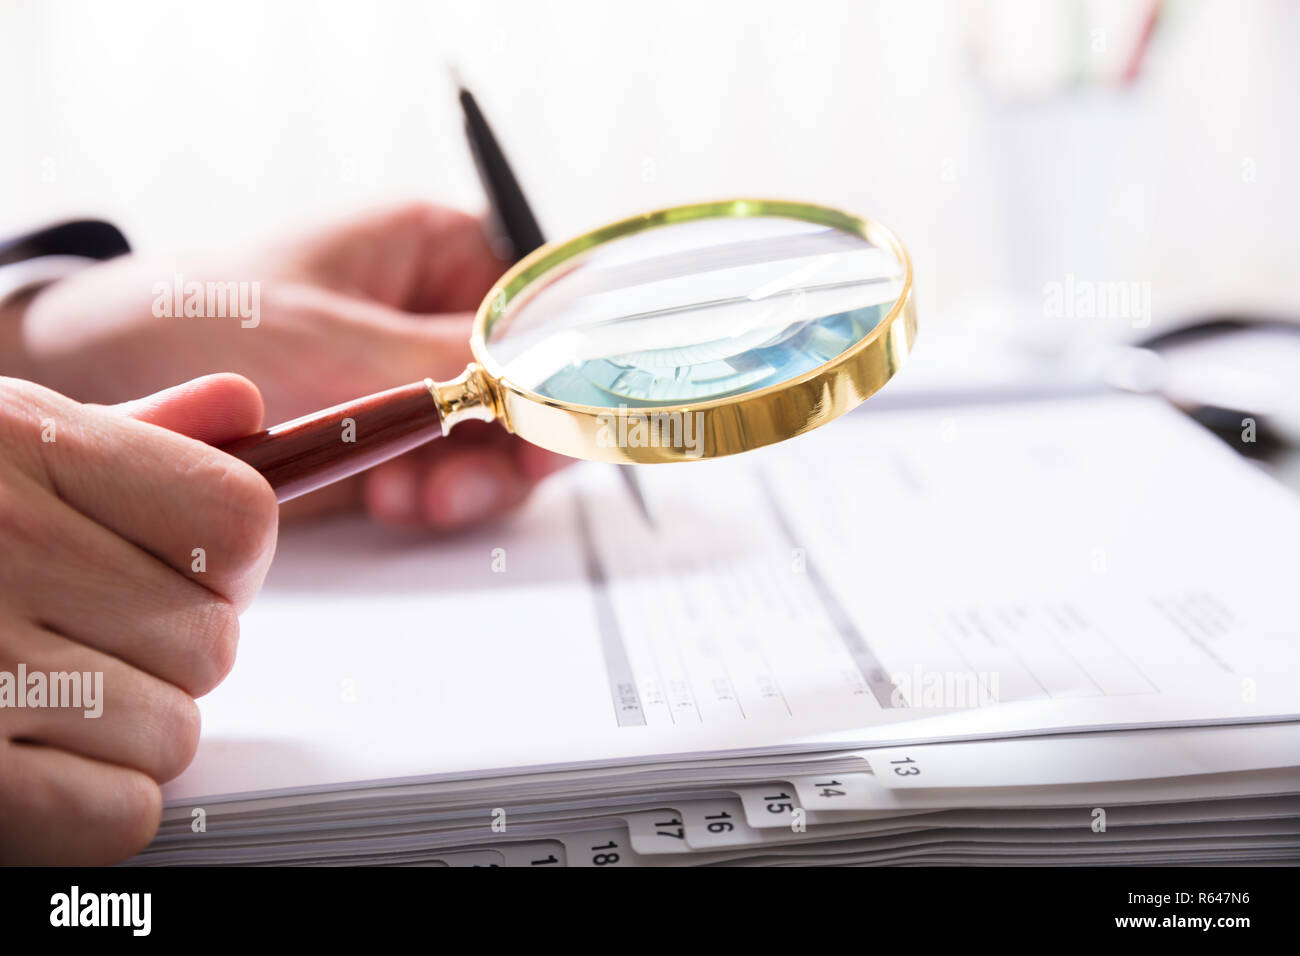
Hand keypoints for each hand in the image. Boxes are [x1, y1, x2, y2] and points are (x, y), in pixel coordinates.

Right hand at [0, 374, 276, 863]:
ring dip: (127, 728)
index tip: (186, 568)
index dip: (230, 559)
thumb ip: (133, 436)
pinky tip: (32, 757)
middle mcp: (3, 550)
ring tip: (39, 690)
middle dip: (169, 648)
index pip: (239, 522)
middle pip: (213, 643)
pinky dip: (93, 803)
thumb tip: (243, 412)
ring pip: (173, 736)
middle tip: (88, 633)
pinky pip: (115, 816)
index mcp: (29, 450)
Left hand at [9, 203, 567, 528]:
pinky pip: (443, 478)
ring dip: (466, 481)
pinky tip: (394, 503)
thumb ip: (447, 361)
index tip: (548, 424)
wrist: (97, 379)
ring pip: (490, 444)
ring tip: (413, 498)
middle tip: (467, 481)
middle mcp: (432, 317)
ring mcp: (409, 383)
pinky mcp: (380, 439)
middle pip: (524, 389)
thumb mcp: (334, 337)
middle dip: (503, 445)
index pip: (539, 313)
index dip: (557, 371)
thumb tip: (543, 377)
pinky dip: (432, 499)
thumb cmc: (198, 315)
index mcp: (436, 253)